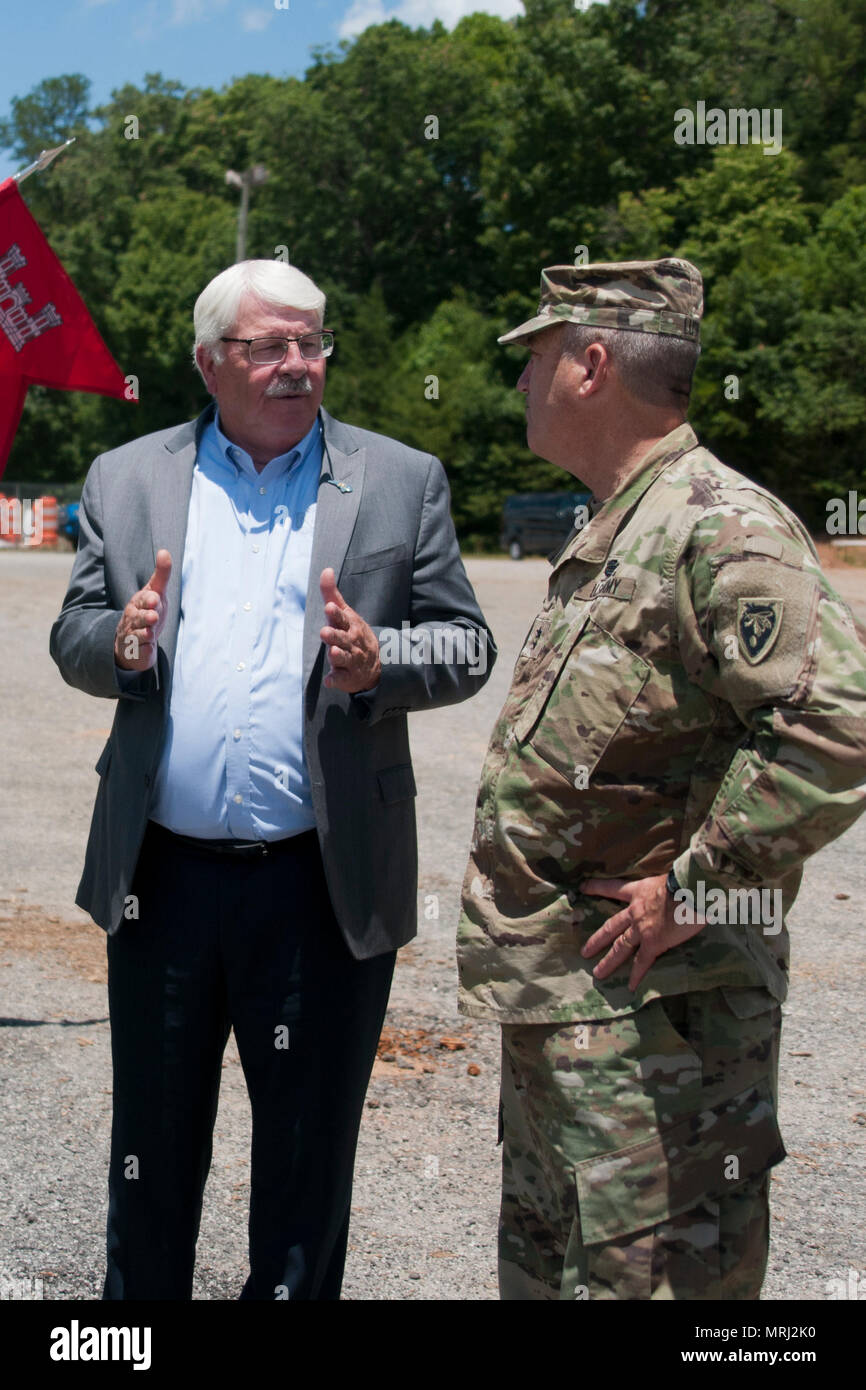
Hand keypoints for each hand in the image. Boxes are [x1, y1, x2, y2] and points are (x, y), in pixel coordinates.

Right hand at [114, 549, 171, 671]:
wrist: (132, 641)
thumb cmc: (147, 612)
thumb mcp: (155, 593)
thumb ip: (161, 575)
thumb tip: (164, 551)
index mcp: (138, 604)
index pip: (142, 600)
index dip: (148, 600)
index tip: (155, 598)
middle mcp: (133, 619)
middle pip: (139, 618)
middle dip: (146, 617)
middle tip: (153, 616)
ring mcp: (134, 636)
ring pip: (139, 635)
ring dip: (145, 634)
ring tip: (151, 633)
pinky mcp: (138, 652)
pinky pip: (140, 652)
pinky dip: (144, 651)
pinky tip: (148, 650)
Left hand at [319, 567, 380, 692]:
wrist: (375, 663)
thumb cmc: (353, 633)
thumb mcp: (345, 614)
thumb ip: (332, 594)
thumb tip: (325, 570)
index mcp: (349, 626)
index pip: (341, 618)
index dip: (335, 614)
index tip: (328, 607)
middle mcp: (351, 642)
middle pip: (341, 638)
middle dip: (334, 636)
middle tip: (325, 632)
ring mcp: (350, 660)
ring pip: (343, 658)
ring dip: (337, 655)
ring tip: (332, 653)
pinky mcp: (347, 677)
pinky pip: (341, 679)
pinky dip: (336, 680)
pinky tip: (329, 681)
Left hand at [579, 873, 705, 990]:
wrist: (691, 889)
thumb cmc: (687, 880)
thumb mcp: (669, 878)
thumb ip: (665, 887)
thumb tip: (675, 888)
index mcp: (640, 891)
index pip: (614, 888)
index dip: (597, 888)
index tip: (582, 888)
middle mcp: (635, 911)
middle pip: (611, 926)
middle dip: (597, 939)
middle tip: (584, 951)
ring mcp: (642, 928)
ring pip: (620, 947)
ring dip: (609, 961)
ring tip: (598, 973)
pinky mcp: (653, 942)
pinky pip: (642, 961)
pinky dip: (636, 975)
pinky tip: (630, 987)